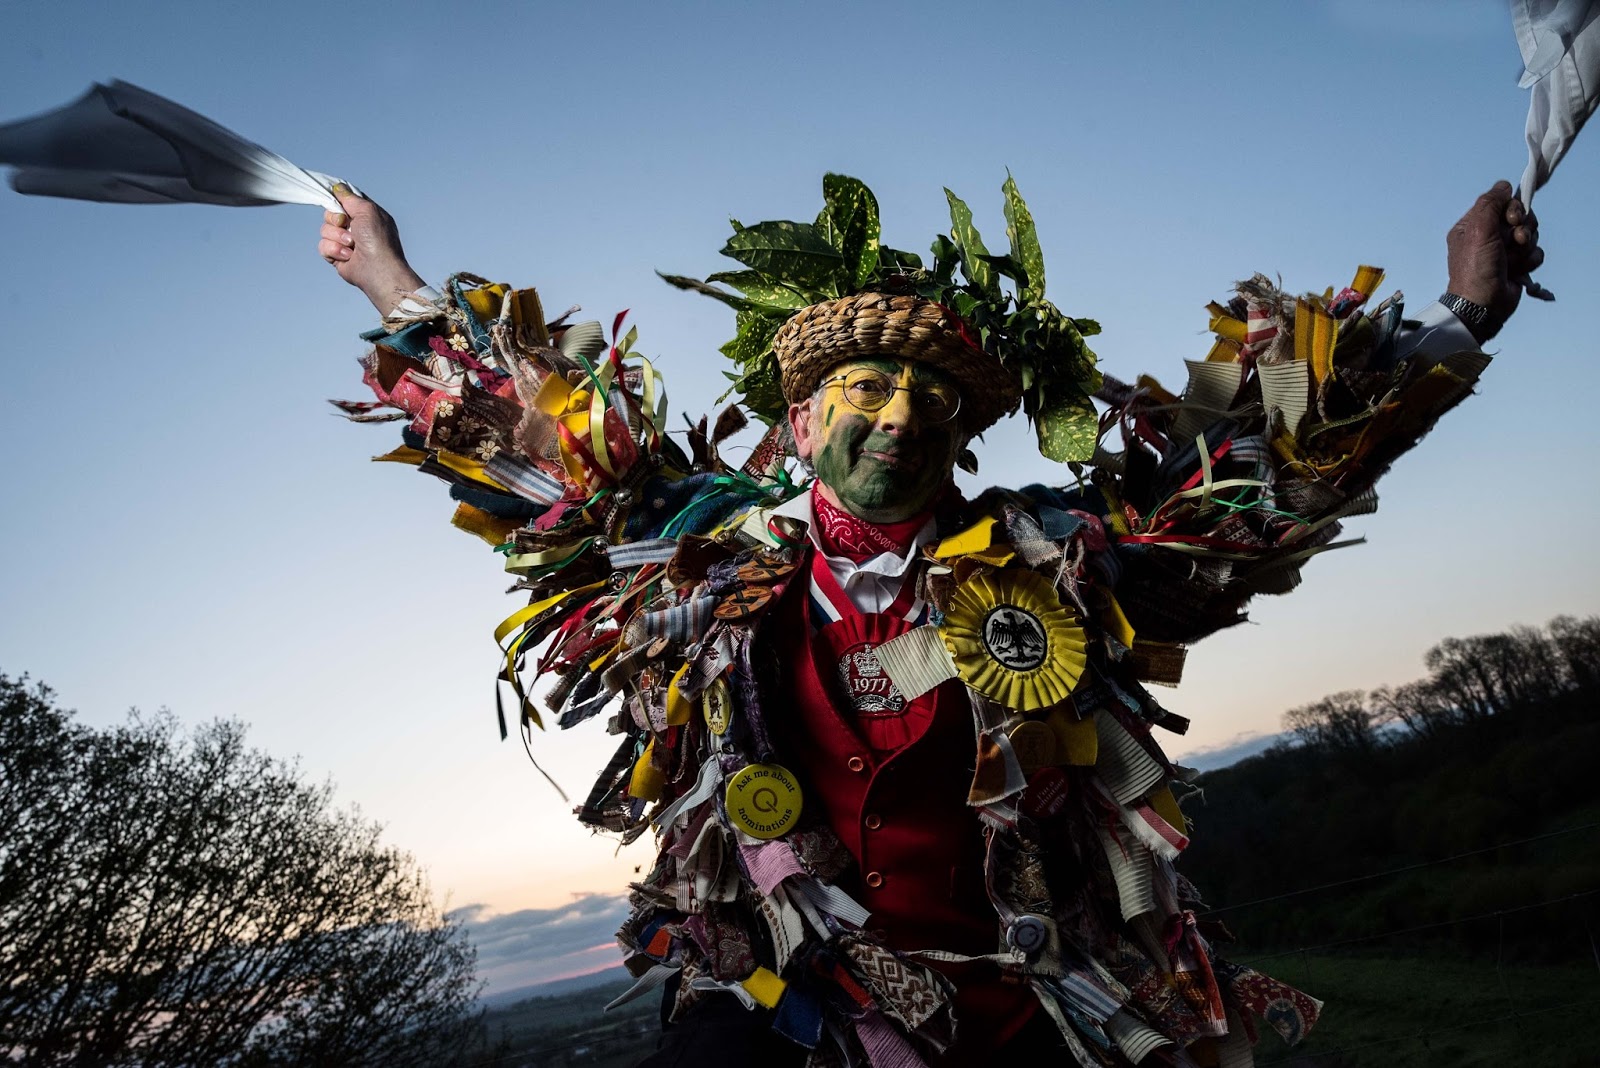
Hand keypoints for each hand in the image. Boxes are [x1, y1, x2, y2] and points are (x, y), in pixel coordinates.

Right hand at [318, 185, 425, 314]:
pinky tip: (348, 256)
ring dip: (337, 237)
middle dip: (336, 220)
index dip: (337, 199)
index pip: (344, 200)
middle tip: (348, 226)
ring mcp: (345, 242)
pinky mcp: (337, 255)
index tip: (333, 198)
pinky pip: (323, 246)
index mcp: (365, 214)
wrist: (377, 269)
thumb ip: (351, 198)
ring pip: (324, 230)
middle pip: (330, 214)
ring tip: (352, 245)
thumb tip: (338, 188)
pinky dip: (334, 250)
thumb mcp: (367, 210)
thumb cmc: (379, 240)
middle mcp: (355, 227)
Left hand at [1445, 180, 1544, 341]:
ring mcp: (1503, 250)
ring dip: (1525, 246)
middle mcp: (1488, 236)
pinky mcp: (1517, 264)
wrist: (1483, 304)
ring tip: (1514, 258)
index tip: (1511, 218)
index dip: (1511, 207)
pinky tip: (1518, 270)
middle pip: (1519, 216)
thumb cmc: (1476, 267)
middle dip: (1522, 227)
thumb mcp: (1477, 230)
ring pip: (1529, 233)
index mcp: (1472, 226)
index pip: (1500, 202)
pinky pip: (1534, 252)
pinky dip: (1529, 260)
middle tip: (1514, 240)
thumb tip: (1503, 185)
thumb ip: (1490, 204)